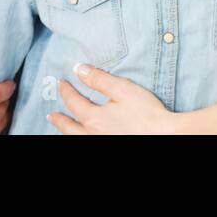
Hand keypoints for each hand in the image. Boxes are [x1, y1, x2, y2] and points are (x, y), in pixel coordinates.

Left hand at [48, 63, 179, 134]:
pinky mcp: (109, 147)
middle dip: (60, 119)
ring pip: (76, 139)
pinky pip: (86, 143)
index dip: (66, 91)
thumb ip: (99, 79)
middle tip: (52, 115)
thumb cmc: (146, 113)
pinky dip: (79, 139)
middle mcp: (92, 135)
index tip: (61, 83)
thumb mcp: (123, 89)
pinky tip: (83, 137)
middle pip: (69, 127)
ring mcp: (100, 143)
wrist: (164, 136)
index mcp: (93, 118)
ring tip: (63, 128)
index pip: (74, 102)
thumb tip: (78, 69)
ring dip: (67, 132)